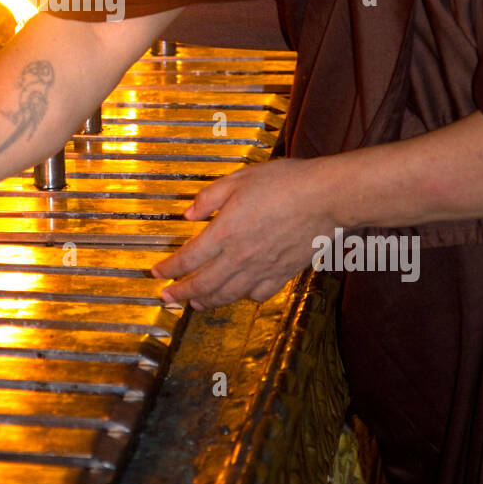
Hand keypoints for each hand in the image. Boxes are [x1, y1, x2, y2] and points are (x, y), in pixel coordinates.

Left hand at [151, 158, 331, 309]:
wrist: (325, 197)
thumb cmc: (284, 183)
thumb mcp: (238, 179)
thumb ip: (209, 198)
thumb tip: (188, 214)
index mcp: (224, 233)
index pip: (188, 259)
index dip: (168, 269)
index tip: (156, 273)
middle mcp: (240, 256)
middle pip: (202, 284)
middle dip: (179, 293)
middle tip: (166, 297)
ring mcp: (262, 268)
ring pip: (227, 295)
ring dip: (206, 301)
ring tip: (194, 304)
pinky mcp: (283, 273)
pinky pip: (258, 294)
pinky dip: (243, 298)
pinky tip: (238, 295)